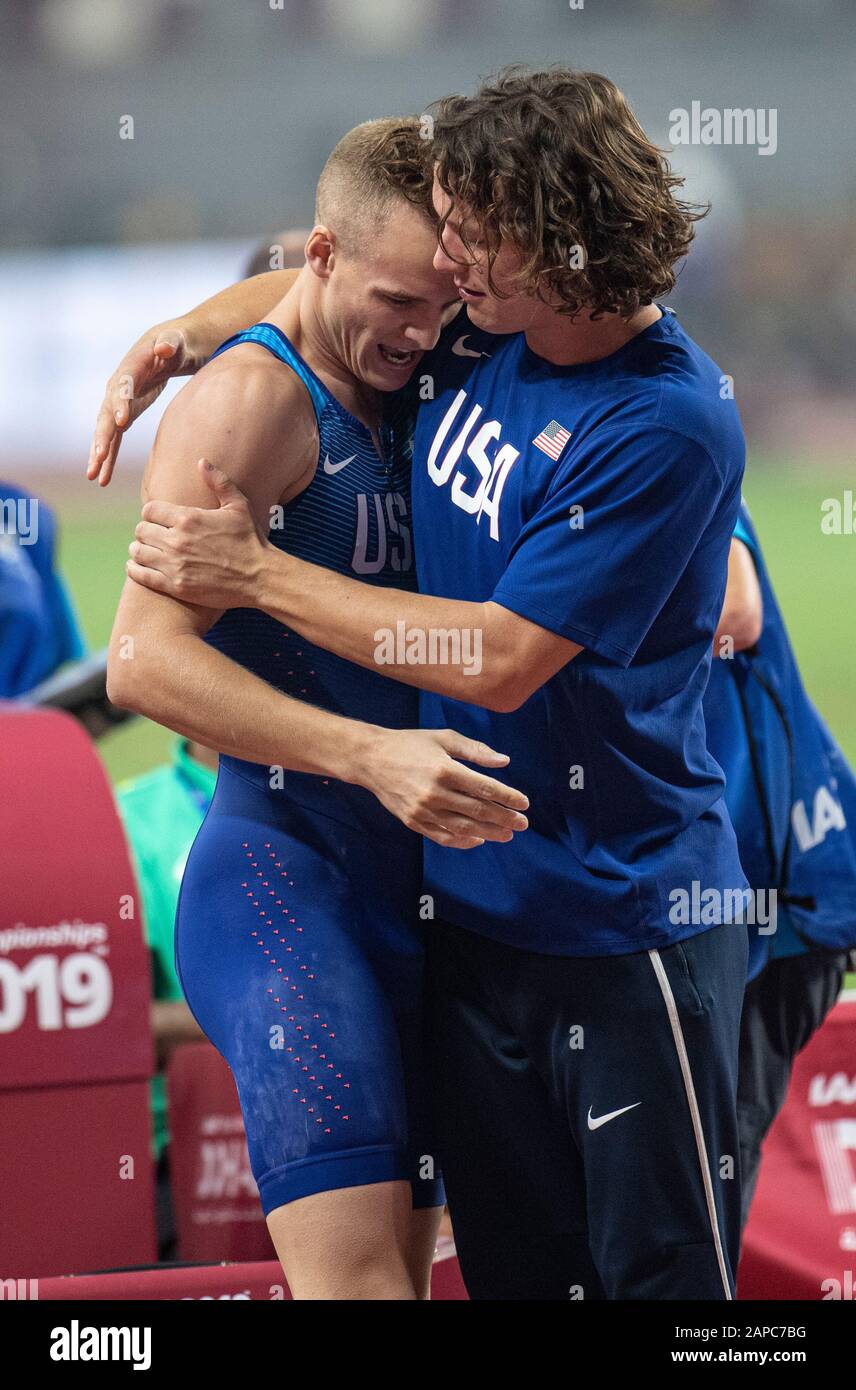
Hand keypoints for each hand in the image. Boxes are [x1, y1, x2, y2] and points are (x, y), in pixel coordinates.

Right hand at [87, 324, 196, 485]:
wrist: (169, 347)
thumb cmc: (176, 342)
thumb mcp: (177, 339)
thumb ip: (170, 343)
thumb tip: (164, 348)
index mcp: (132, 366)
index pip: (124, 385)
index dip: (121, 402)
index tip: (121, 422)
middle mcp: (119, 385)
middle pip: (106, 412)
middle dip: (102, 435)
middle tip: (98, 456)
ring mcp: (118, 402)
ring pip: (106, 430)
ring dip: (99, 453)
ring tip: (94, 476)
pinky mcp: (123, 414)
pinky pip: (114, 438)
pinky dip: (108, 457)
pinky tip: (102, 477)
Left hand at [127, 460, 268, 608]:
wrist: (260, 577)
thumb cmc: (251, 540)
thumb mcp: (239, 506)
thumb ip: (219, 481)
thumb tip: (201, 461)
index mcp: (188, 518)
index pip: (149, 510)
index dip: (152, 514)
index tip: (158, 520)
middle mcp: (177, 540)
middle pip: (141, 530)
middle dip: (146, 531)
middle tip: (153, 536)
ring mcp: (175, 564)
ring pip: (137, 552)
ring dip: (139, 550)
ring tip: (146, 550)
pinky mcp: (175, 586)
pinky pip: (141, 575)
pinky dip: (134, 569)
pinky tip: (137, 566)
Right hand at [362, 727, 528, 849]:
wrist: (371, 759)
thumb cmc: (410, 744)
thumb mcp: (443, 738)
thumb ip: (475, 750)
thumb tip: (504, 761)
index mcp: (445, 770)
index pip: (485, 788)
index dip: (508, 798)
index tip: (524, 804)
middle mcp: (435, 793)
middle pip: (478, 811)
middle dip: (505, 818)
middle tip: (523, 824)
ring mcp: (423, 810)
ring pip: (464, 827)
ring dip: (489, 833)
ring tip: (507, 835)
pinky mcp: (413, 821)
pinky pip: (443, 836)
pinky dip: (463, 841)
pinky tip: (479, 840)